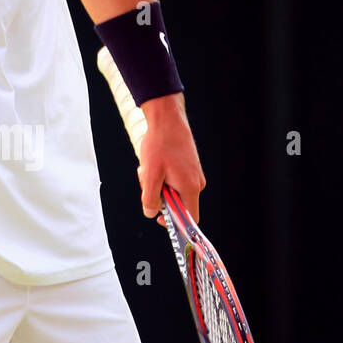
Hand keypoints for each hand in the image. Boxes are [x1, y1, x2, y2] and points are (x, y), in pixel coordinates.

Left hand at [136, 93, 205, 226]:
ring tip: (148, 166)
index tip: (157, 216)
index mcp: (190, 188)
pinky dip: (161, 174)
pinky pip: (174, 179)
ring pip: (172, 189)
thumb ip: (150, 198)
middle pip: (177, 202)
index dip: (174, 222)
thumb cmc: (159, 145)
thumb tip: (151, 213)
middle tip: (146, 179)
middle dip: (158, 195)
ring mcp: (194, 174)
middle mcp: (197, 183)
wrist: (167, 120)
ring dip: (156, 182)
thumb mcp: (150, 174)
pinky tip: (154, 161)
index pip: (190, 218)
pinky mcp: (189, 166)